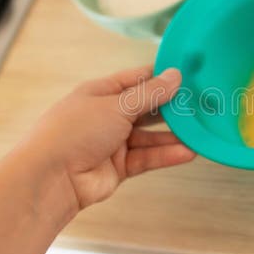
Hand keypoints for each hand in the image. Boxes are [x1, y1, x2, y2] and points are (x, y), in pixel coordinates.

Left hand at [25, 66, 194, 210]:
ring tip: (200, 133)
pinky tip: (188, 152)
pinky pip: (147, 158)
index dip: (162, 77)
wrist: (50, 178)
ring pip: (150, 136)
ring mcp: (113, 142)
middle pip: (147, 109)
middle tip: (202, 105)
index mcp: (101, 92)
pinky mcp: (119, 166)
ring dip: (173, 135)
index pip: (138, 80)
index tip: (189, 75)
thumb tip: (175, 75)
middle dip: (172, 108)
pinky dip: (166, 155)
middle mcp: (108, 115)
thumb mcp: (116, 105)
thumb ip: (149, 94)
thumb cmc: (74, 131)